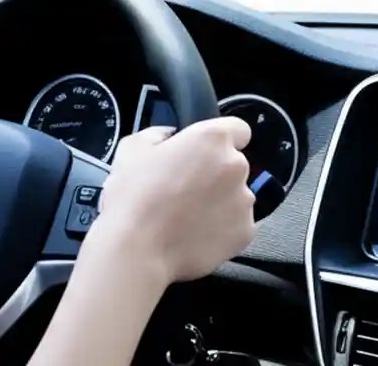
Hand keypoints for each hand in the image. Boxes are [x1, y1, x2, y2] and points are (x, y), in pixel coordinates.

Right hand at [92, 118, 255, 283]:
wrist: (137, 249)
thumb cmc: (133, 197)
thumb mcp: (132, 148)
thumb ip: (159, 134)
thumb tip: (170, 137)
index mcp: (212, 139)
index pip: (237, 128)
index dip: (220, 139)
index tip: (204, 152)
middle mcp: (235, 166)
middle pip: (233, 164)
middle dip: (214, 173)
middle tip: (184, 188)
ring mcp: (244, 201)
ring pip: (236, 195)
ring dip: (219, 201)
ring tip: (187, 216)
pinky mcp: (244, 232)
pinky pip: (236, 224)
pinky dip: (221, 228)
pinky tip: (194, 233)